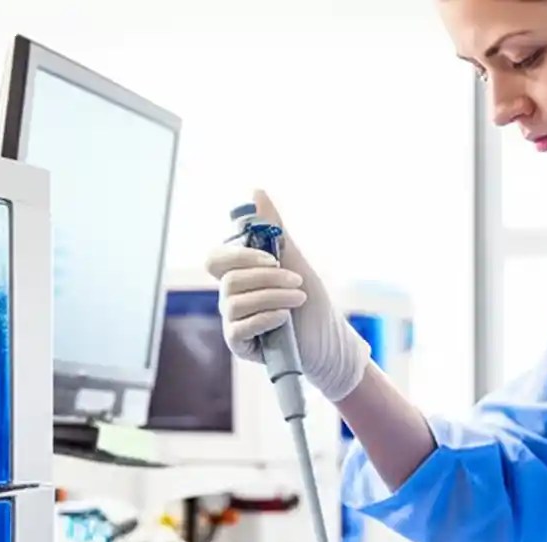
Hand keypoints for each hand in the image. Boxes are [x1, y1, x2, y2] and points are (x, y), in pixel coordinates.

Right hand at [204, 190, 370, 401]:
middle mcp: (231, 297)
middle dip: (267, 277)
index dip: (238, 255)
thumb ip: (273, 229)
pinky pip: (238, 328)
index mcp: (240, 275)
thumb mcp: (295, 260)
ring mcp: (233, 321)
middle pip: (229, 279)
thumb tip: (256, 192)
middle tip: (297, 280)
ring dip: (273, 296)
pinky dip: (264, 318)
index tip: (272, 256)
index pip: (217, 259)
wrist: (329, 342)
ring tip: (298, 298)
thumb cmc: (311, 302)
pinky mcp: (239, 345)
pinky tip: (285, 318)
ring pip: (235, 302)